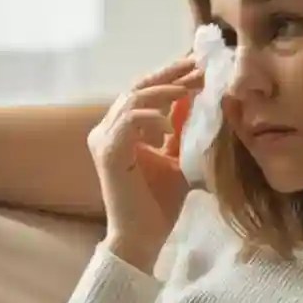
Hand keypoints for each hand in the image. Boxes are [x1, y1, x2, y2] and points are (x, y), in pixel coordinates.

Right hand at [88, 57, 202, 271]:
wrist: (142, 238)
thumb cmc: (157, 204)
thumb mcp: (177, 157)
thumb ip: (180, 129)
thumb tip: (194, 97)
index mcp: (120, 129)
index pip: (144, 91)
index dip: (170, 76)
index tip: (199, 64)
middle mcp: (106, 130)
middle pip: (137, 88)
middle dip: (170, 75)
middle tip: (198, 64)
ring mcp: (103, 140)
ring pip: (132, 99)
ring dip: (164, 91)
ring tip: (190, 88)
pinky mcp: (107, 154)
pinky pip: (128, 122)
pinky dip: (151, 118)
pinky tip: (170, 124)